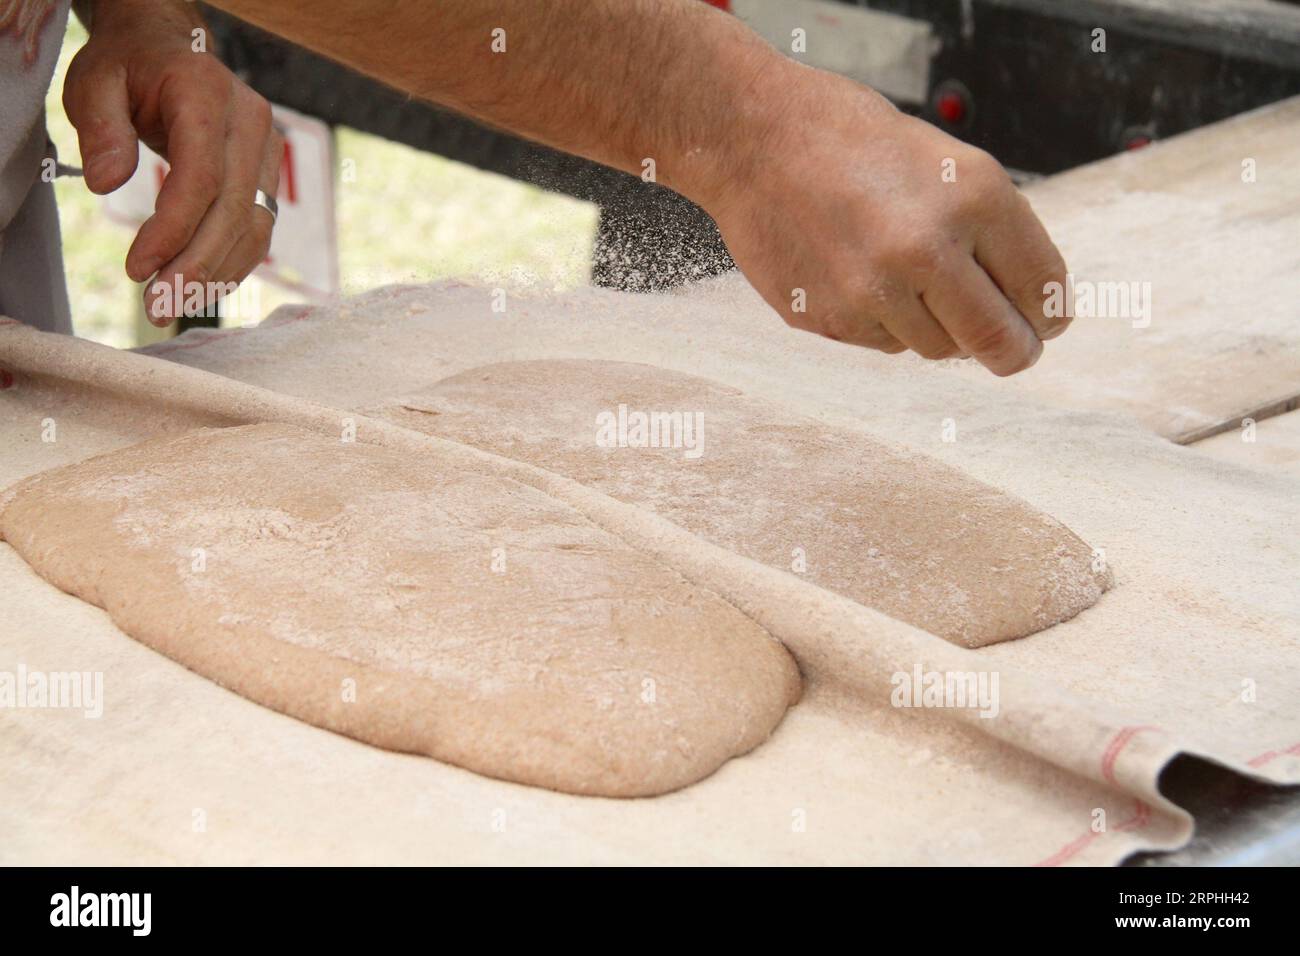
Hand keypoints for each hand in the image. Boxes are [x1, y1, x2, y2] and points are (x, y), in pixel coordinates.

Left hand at [63, 0, 280, 324]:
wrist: (171, 52)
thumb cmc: (129, 67)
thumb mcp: (95, 82)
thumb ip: (100, 128)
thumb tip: (105, 184)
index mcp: (207, 93)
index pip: (203, 177)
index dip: (174, 230)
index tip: (138, 269)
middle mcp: (251, 123)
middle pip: (235, 211)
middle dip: (196, 266)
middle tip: (158, 307)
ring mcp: (269, 152)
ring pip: (254, 228)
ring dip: (215, 274)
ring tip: (171, 305)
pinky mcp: (271, 177)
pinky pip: (259, 231)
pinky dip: (230, 264)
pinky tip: (198, 287)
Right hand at [700, 65, 1069, 375]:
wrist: (756, 141)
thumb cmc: (853, 142)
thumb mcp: (946, 164)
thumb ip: (988, 231)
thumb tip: (1024, 305)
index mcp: (973, 198)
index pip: (1040, 287)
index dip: (1047, 315)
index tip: (1043, 323)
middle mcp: (927, 250)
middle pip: (999, 341)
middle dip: (1015, 353)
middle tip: (1015, 352)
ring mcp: (874, 292)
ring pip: (938, 349)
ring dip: (940, 330)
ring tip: (912, 283)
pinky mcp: (831, 318)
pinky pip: (884, 342)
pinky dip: (887, 322)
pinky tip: (864, 276)